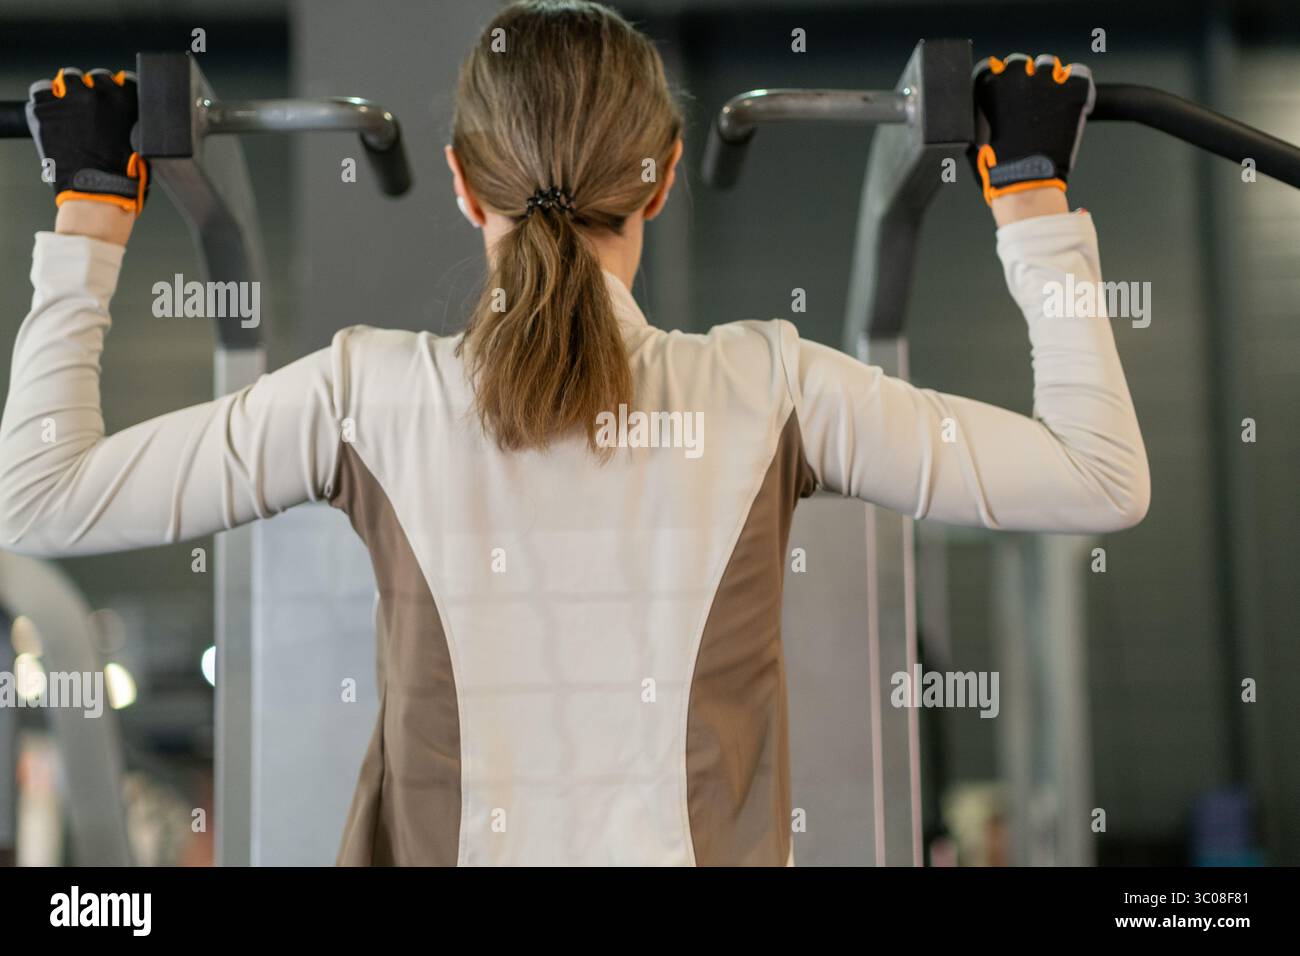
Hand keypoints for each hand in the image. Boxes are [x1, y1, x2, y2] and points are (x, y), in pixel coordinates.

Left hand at [26, 67, 147, 219]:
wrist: (96, 195)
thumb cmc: (122, 179)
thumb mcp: (142, 146)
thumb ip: (133, 123)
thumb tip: (123, 115)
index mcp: (127, 102)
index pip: (124, 79)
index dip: (117, 90)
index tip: (113, 99)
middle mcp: (99, 95)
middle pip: (96, 77)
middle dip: (94, 91)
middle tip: (91, 112)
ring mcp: (71, 99)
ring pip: (68, 79)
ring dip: (70, 92)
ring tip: (71, 112)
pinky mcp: (46, 109)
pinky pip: (42, 90)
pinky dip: (46, 100)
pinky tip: (53, 116)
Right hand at [969, 53, 1093, 207]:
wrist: (1026, 182)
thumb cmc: (1000, 168)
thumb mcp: (976, 139)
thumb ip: (981, 116)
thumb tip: (985, 114)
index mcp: (989, 86)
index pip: (993, 67)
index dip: (1001, 80)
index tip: (1006, 93)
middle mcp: (1016, 77)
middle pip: (1021, 63)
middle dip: (1024, 79)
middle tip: (1030, 104)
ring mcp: (1046, 81)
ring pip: (1049, 65)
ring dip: (1050, 80)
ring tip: (1052, 105)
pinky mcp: (1072, 90)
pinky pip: (1079, 73)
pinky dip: (1078, 87)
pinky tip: (1073, 105)